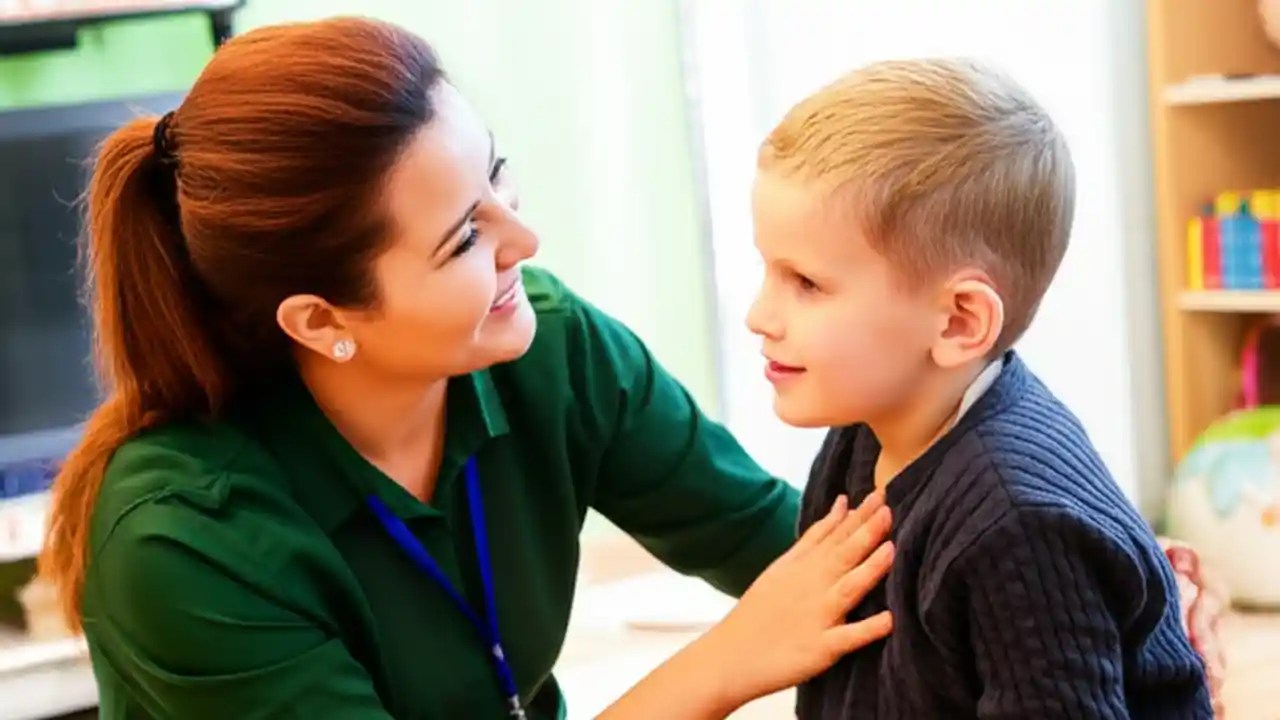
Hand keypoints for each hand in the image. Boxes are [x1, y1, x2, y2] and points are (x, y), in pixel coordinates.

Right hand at [703, 493, 893, 705]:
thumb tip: (843, 504)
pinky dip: (867, 630)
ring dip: (869, 570)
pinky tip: (888, 620)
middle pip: (843, 555)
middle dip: (866, 532)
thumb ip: (816, 536)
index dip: (858, 515)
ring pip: (848, 589)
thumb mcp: (785, 564)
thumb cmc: (760, 611)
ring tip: (890, 550)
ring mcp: (817, 617)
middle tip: (887, 509)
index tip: (880, 494)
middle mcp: (812, 587)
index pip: (834, 535)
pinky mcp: (820, 649)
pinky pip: (846, 638)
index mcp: (804, 566)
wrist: (731, 655)